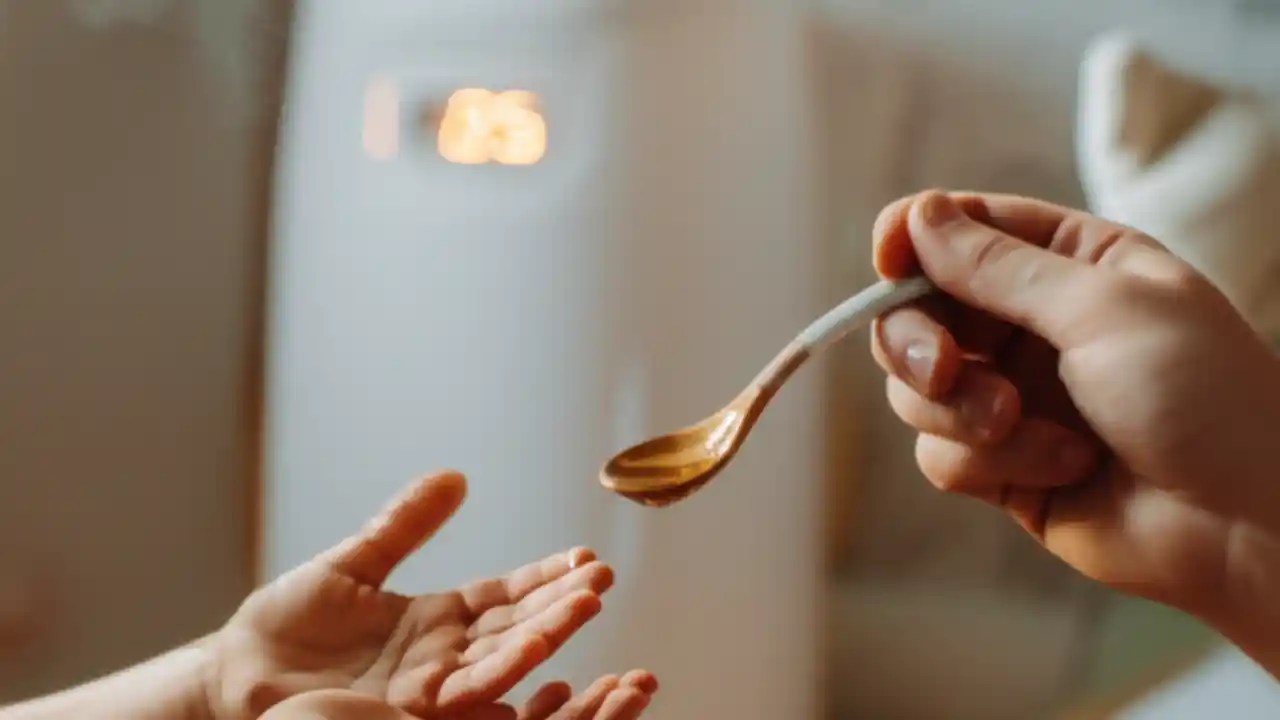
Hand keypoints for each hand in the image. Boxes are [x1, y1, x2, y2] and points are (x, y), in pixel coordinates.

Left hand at [206, 471, 616, 718]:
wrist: (233, 673)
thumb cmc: (286, 623)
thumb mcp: (352, 563)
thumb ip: (403, 525)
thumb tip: (456, 477)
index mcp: (435, 621)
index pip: (505, 597)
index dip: (545, 579)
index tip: (586, 558)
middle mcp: (442, 658)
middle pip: (515, 628)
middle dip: (561, 605)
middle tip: (603, 578)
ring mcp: (427, 689)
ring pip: (501, 662)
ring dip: (545, 635)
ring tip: (583, 605)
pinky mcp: (408, 714)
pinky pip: (465, 697)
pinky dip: (501, 674)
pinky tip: (531, 650)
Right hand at [870, 190, 1279, 669]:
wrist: (1247, 526)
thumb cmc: (1203, 396)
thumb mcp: (1103, 307)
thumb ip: (999, 266)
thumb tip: (919, 214)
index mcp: (1067, 264)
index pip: (960, 230)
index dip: (912, 238)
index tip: (887, 261)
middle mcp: (1030, 326)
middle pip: (915, 313)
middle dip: (918, 342)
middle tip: (944, 369)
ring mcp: (1011, 398)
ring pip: (918, 391)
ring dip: (962, 413)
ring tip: (1021, 426)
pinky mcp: (1002, 466)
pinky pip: (941, 454)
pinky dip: (990, 462)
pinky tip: (1063, 469)